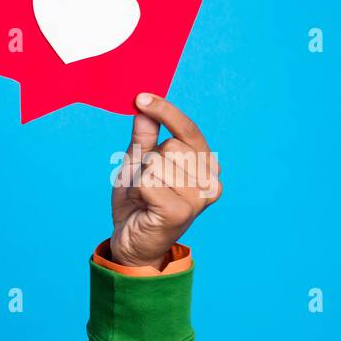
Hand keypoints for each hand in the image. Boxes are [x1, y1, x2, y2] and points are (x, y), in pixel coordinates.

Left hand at [109, 93, 222, 267]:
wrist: (130, 243)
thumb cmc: (138, 204)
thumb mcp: (137, 165)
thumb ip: (144, 139)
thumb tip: (144, 110)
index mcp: (205, 165)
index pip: (188, 129)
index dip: (165, 111)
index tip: (141, 97)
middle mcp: (210, 179)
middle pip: (170, 145)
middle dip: (147, 161)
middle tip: (145, 186)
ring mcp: (200, 197)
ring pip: (157, 162)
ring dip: (140, 178)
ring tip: (145, 197)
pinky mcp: (182, 210)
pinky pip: (149, 180)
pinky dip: (137, 189)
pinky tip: (144, 205)